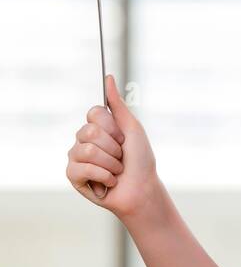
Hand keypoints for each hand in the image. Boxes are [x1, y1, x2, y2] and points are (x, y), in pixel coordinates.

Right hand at [66, 73, 159, 220]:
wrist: (142, 189)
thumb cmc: (141, 161)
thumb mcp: (132, 128)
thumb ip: (118, 104)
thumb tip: (108, 77)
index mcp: (97, 126)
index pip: (94, 113)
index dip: (112, 127)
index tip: (123, 139)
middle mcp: (84, 139)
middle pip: (90, 131)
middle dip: (113, 148)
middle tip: (121, 158)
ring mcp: (76, 156)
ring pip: (87, 150)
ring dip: (111, 164)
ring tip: (116, 171)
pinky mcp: (72, 175)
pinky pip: (83, 168)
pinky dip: (103, 176)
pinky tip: (108, 183)